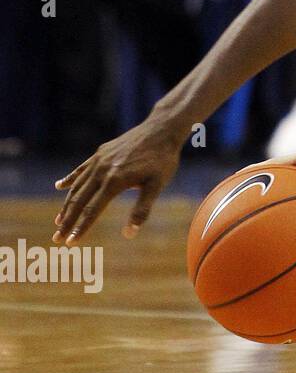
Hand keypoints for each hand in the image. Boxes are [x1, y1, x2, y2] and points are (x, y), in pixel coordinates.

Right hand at [53, 115, 185, 243]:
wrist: (161, 129)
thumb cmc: (162, 160)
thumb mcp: (156, 186)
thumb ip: (142, 210)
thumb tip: (129, 234)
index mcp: (114, 181)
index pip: (93, 210)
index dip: (80, 228)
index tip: (70, 243)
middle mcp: (102, 171)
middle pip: (79, 201)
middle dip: (67, 221)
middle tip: (56, 239)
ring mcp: (98, 161)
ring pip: (77, 186)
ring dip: (67, 205)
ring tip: (59, 220)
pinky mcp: (100, 153)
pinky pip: (81, 169)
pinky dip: (70, 179)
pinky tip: (59, 186)